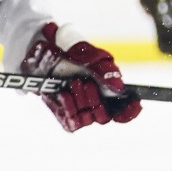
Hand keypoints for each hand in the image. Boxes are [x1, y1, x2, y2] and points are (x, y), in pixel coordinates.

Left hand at [19, 28, 141, 132]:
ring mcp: (77, 106)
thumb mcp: (88, 54)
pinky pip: (69, 122)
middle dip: (96, 101)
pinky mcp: (61, 111)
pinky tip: (63, 95)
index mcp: (106, 87)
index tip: (131, 108)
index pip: (124, 109)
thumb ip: (104, 70)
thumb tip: (119, 88)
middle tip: (84, 83)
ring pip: (87, 119)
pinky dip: (67, 109)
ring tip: (72, 84)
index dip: (129, 112)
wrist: (40, 48)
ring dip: (81, 102)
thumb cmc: (67, 49)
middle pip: (104, 116)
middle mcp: (94, 99)